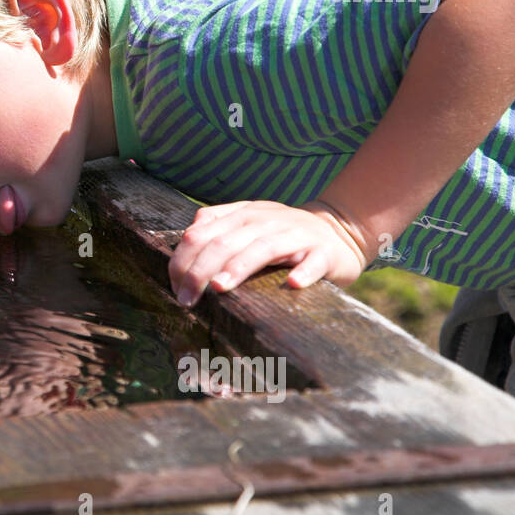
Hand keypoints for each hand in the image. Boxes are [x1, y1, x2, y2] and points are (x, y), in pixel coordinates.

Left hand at [167, 199, 372, 306]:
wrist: (339, 230)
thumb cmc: (282, 235)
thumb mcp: (248, 221)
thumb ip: (217, 224)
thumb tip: (188, 236)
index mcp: (242, 215)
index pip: (202, 233)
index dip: (183, 260)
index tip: (176, 287)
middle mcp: (266, 221)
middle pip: (225, 243)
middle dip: (200, 271)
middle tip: (187, 299)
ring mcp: (296, 235)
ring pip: (263, 248)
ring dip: (239, 267)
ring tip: (219, 287)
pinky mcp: (324, 253)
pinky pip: (313, 261)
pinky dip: (304, 272)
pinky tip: (292, 284)